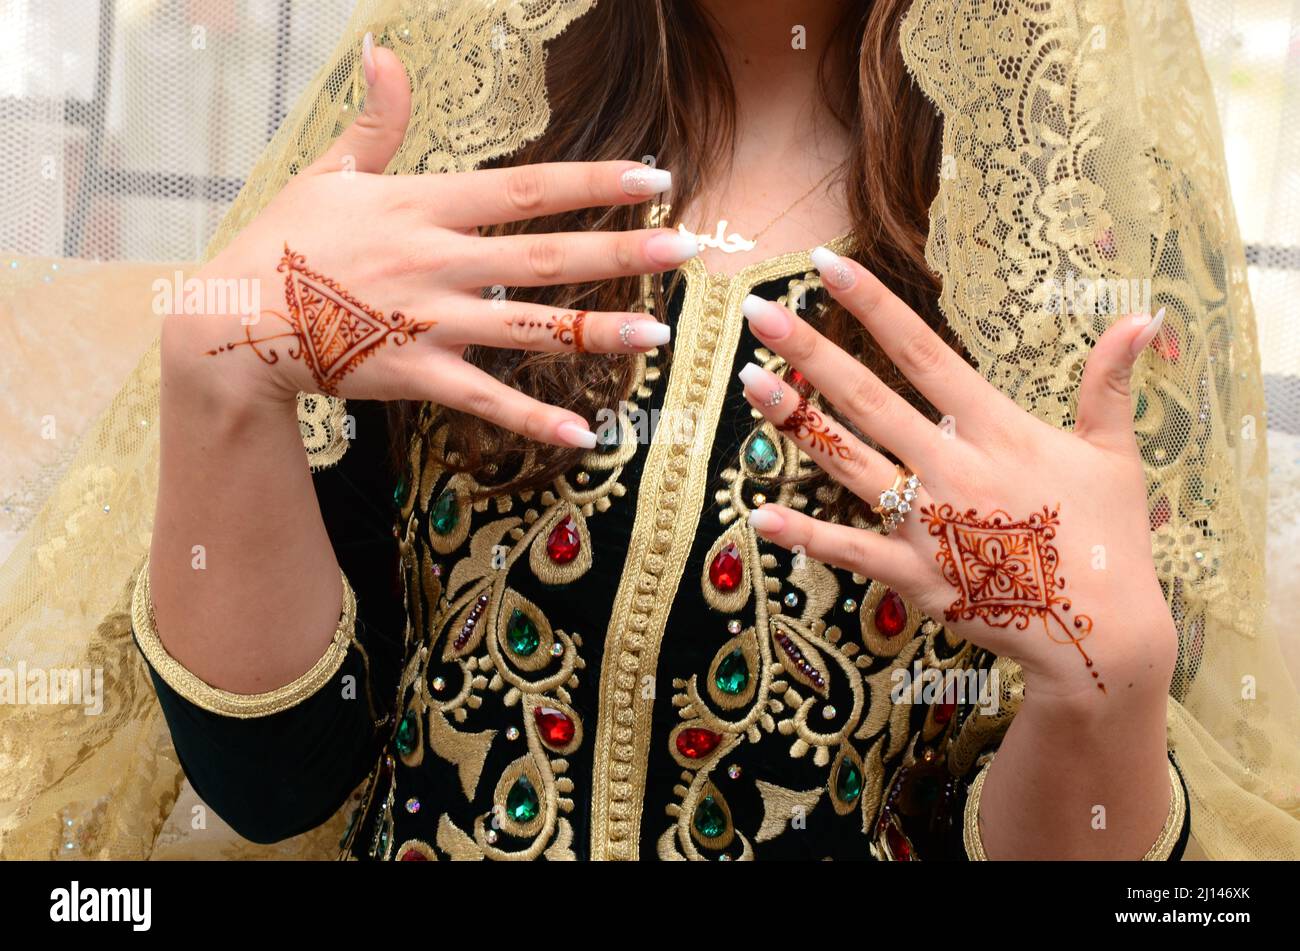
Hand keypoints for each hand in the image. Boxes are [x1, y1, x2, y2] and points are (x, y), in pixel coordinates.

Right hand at [162, 35, 697, 448]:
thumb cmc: (284, 241)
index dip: (593, 182)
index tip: (654, 180)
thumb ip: (376, 119)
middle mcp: (438, 261)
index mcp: (424, 205)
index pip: (526, 188)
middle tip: (690, 251)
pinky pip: (487, 401)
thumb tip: (386, 50)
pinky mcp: (417, 376)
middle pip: (545, 254)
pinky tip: (586, 437)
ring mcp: (430, 321)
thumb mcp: (330, 171)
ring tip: (658, 338)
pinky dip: (535, 420)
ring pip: (528, 328)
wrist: (234, 320)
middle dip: (622, 252)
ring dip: (596, 333)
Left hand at [738, 246, 1177, 708]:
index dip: (874, 305)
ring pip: (847, 461)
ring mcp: (928, 523)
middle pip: (868, 398)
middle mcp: (953, 467)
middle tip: (758, 313)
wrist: (1102, 635)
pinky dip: (803, 535)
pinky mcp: (915, 576)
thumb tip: (1144, 317)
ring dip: (794, 422)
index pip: (924, 352)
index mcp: (997, 429)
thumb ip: (1109, 383)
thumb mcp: (1114, 453)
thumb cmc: (1109, 538)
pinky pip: (849, 551)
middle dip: (810, 352)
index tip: (828, 264)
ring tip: (749, 382)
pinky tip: (757, 515)